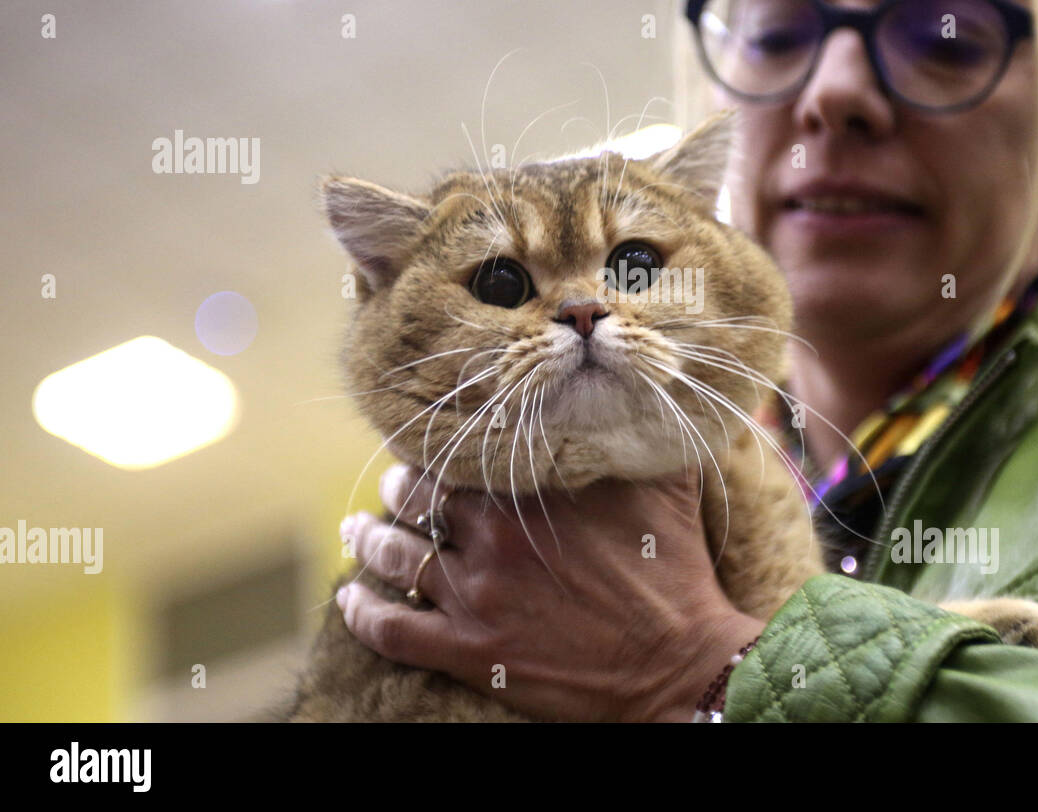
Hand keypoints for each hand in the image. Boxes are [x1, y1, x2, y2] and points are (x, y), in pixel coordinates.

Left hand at [335, 464, 767, 721]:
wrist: (678, 660)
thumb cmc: (675, 568)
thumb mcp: (665, 482)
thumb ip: (636, 432)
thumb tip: (633, 385)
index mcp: (529, 489)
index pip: (460, 451)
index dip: (440, 445)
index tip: (435, 441)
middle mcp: (491, 535)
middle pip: (415, 498)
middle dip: (399, 488)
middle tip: (396, 485)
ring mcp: (474, 596)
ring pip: (393, 556)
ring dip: (369, 540)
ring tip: (357, 531)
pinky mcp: (469, 651)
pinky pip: (390, 628)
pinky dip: (361, 612)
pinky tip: (350, 599)